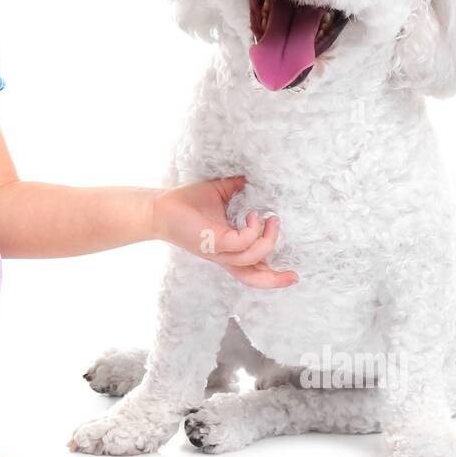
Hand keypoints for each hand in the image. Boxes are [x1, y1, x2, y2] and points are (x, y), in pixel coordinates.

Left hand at [150, 174, 298, 289]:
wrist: (161, 206)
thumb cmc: (187, 202)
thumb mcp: (219, 194)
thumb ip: (238, 189)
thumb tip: (253, 177)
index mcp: (228, 248)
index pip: (252, 268)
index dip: (271, 274)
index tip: (292, 272)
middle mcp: (224, 254)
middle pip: (252, 278)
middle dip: (275, 280)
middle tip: (295, 276)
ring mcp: (218, 251)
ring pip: (251, 259)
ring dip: (267, 240)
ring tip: (269, 219)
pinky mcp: (212, 243)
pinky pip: (240, 243)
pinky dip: (251, 231)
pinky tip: (251, 216)